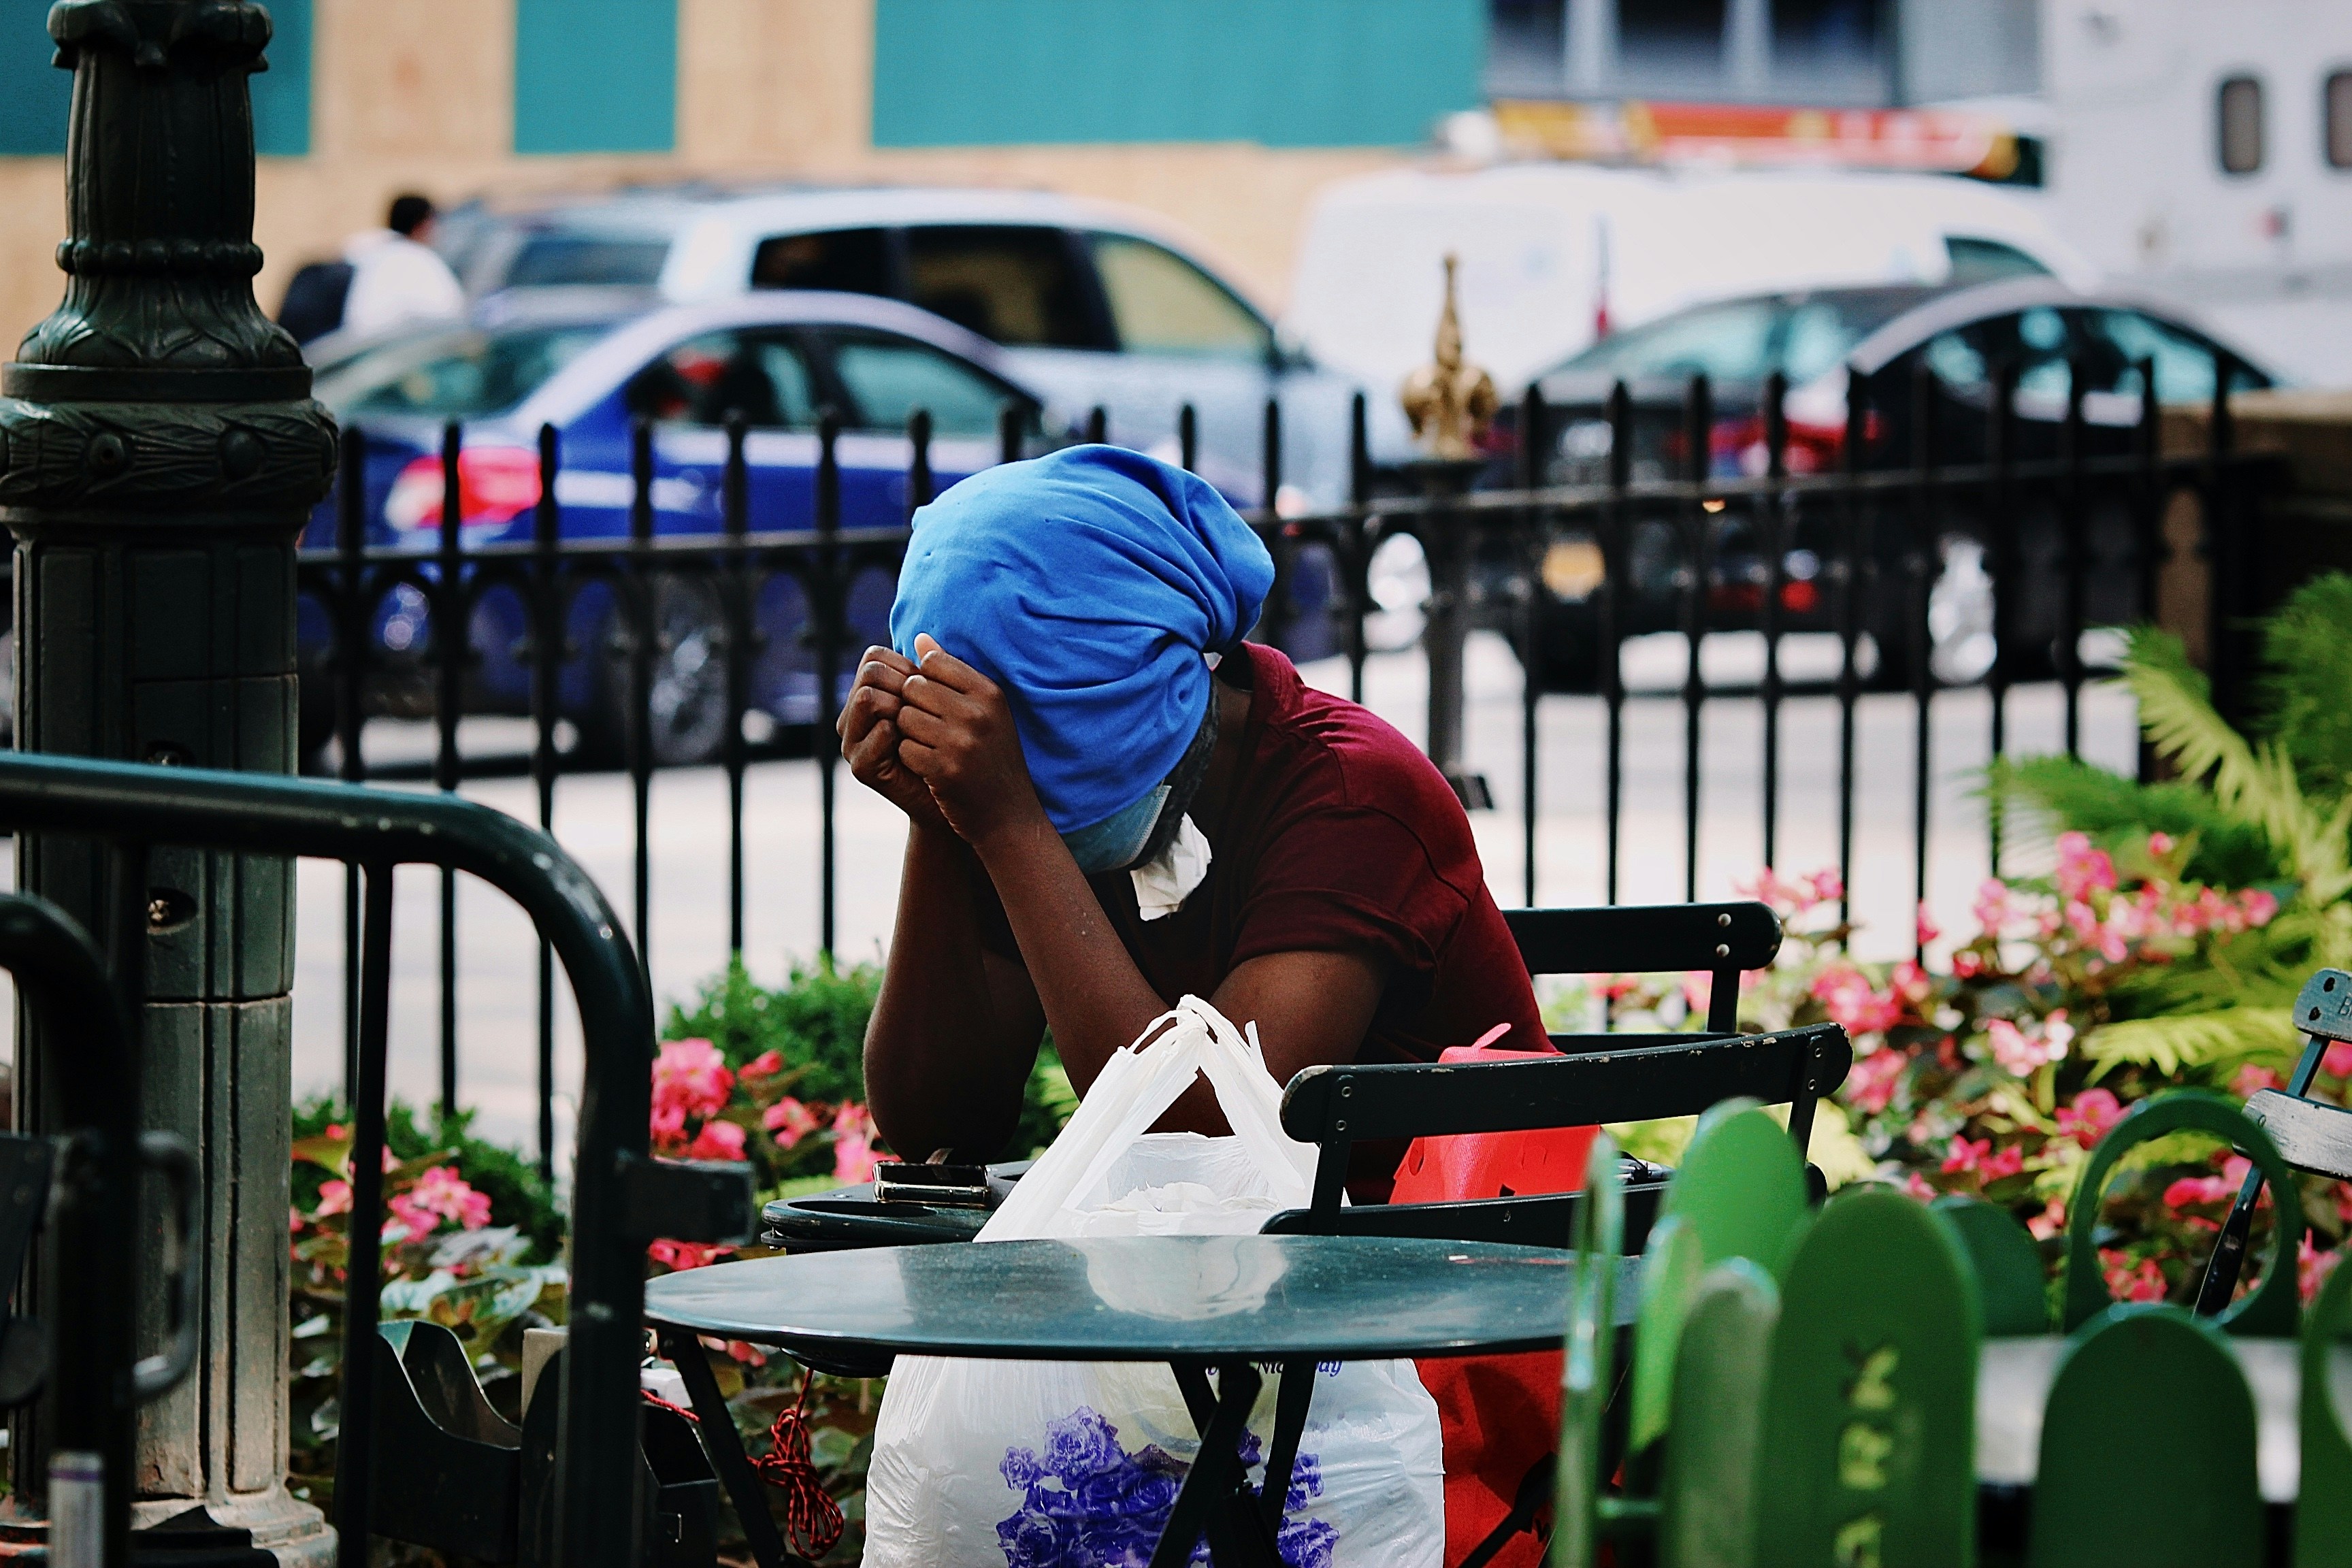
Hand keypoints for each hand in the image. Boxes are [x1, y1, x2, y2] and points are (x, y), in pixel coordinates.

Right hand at [838, 646, 948, 833]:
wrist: (955, 796)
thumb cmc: (950, 746)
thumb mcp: (940, 705)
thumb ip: (928, 674)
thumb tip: (923, 635)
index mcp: (868, 697)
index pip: (874, 657)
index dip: (905, 665)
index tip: (930, 687)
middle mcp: (854, 717)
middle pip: (869, 673)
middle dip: (903, 684)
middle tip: (926, 708)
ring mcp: (853, 742)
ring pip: (868, 696)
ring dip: (901, 705)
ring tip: (920, 726)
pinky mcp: (862, 767)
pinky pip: (879, 732)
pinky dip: (902, 733)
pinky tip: (920, 746)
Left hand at [894, 634, 1049, 851]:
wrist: (1008, 815)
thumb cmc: (993, 758)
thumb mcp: (987, 712)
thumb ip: (953, 674)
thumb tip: (920, 638)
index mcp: (990, 693)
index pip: (933, 662)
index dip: (924, 680)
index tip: (935, 702)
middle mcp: (977, 713)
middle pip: (914, 687)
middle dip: (913, 706)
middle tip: (930, 728)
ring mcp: (961, 742)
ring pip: (905, 717)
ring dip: (909, 733)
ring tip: (931, 747)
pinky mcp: (943, 770)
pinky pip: (905, 748)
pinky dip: (911, 758)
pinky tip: (930, 767)